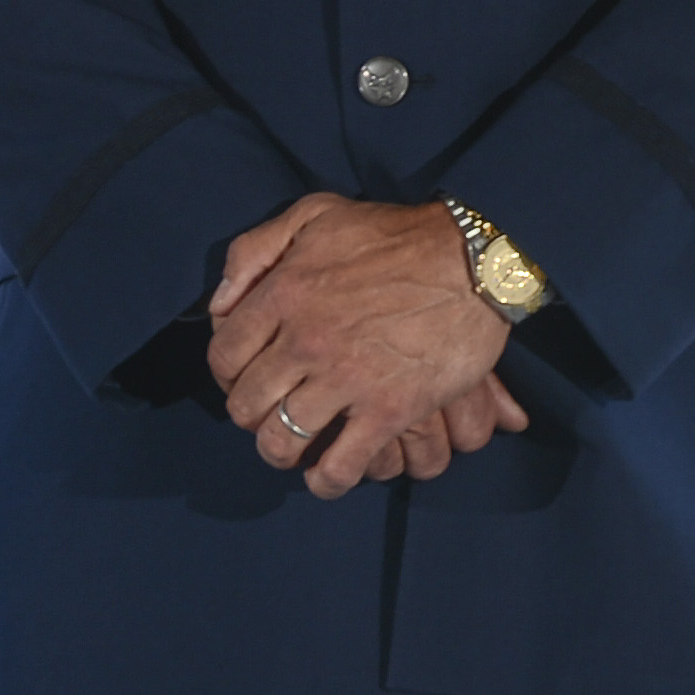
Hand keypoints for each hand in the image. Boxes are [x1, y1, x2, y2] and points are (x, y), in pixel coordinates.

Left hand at [206, 195, 526, 498]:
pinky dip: (327, 480)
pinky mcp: (390, 409)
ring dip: (281, 453)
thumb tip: (219, 302)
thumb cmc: (397, 235)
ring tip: (294, 451)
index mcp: (284, 294)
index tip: (246, 379)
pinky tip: (328, 476)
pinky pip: (340, 464)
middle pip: (247, 405)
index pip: (224, 356)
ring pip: (283, 440)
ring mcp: (347, 378)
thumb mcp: (316, 213)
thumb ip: (256, 248)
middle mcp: (305, 341)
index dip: (228, 375)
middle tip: (270, 415)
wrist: (475, 257)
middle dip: (251, 417)